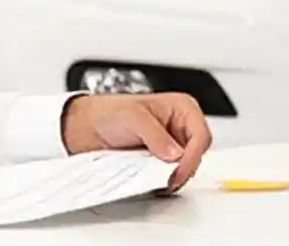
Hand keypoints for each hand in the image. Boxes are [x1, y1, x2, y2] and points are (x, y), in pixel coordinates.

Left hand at [61, 93, 211, 192]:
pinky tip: (152, 180)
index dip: (192, 155)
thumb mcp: (133, 117)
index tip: (178, 170)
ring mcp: (172, 146)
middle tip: (167, 178)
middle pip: (196, 155)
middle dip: (183, 168)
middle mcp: (181, 128)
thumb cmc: (109, 113)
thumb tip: (174, 153)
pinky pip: (171, 176)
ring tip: (155, 176)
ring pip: (185, 168)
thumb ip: (155, 135)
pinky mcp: (161, 161)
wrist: (87, 127)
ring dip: (172, 175)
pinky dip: (163, 180)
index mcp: (182, 108)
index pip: (201, 136)